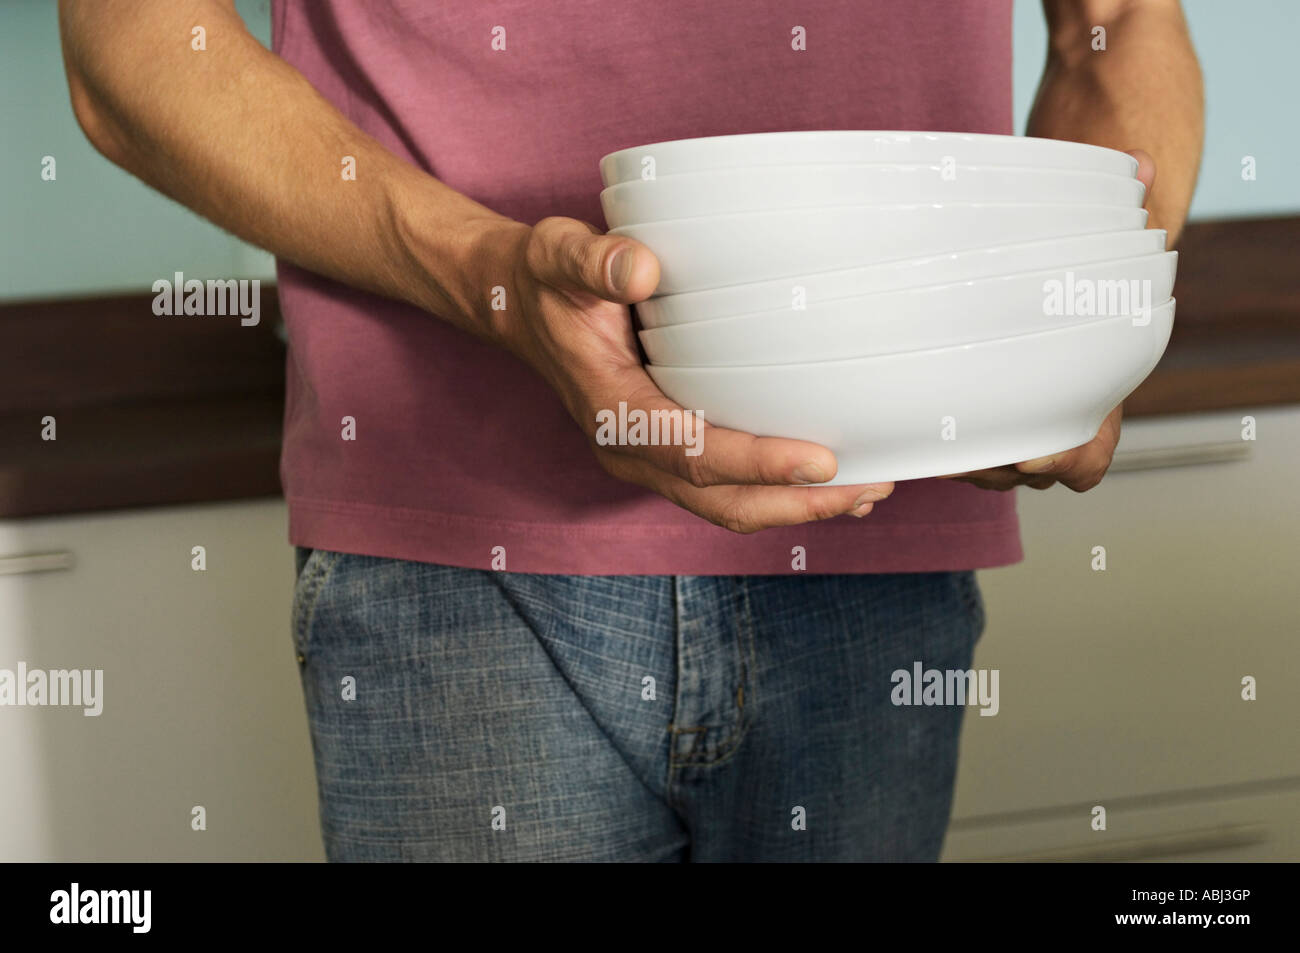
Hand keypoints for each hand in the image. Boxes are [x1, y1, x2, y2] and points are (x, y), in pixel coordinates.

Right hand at [480, 216, 892, 532]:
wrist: (518, 307)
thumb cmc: (545, 281)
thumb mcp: (557, 255)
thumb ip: (595, 260)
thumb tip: (645, 268)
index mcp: (610, 410)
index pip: (692, 452)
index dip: (759, 462)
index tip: (823, 461)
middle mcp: (629, 449)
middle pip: (721, 501)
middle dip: (797, 504)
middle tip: (871, 487)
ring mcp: (648, 457)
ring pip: (727, 505)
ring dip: (795, 507)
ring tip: (868, 490)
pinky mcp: (665, 450)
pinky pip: (723, 488)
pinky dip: (776, 491)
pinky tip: (826, 479)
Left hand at [941, 149, 1154, 493]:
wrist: (1057, 276)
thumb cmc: (1082, 257)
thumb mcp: (1105, 230)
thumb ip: (1123, 203)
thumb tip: (1140, 163)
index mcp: (1096, 399)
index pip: (1086, 460)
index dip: (1064, 460)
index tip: (1032, 454)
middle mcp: (1055, 426)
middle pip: (1020, 474)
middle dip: (987, 464)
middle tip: (949, 445)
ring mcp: (1015, 431)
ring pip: (984, 470)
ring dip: (955, 461)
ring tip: (919, 441)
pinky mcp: (977, 423)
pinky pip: (958, 456)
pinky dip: (937, 452)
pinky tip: (906, 435)